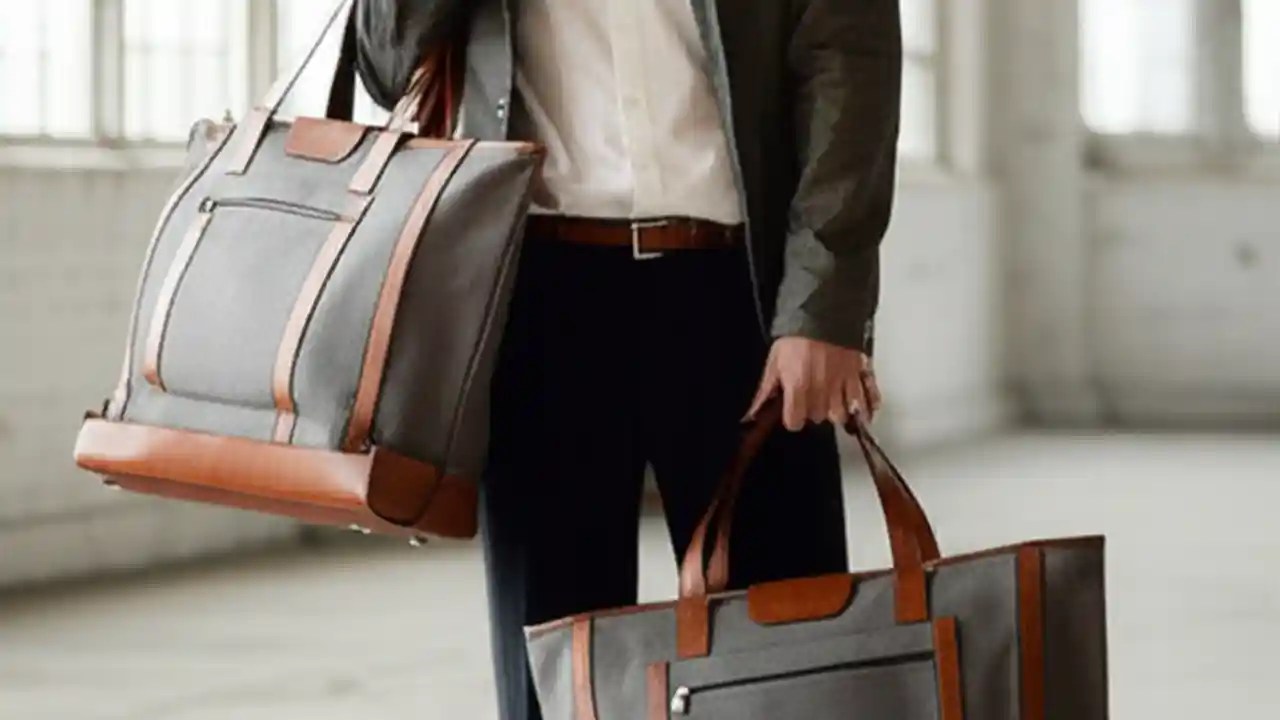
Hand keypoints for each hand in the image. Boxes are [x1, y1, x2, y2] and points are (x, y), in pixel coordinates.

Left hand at [745, 337, 882, 431]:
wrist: (823, 311)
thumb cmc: (796, 335)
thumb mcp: (774, 362)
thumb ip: (766, 391)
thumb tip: (753, 412)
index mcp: (798, 387)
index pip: (794, 422)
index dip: (792, 417)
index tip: (792, 410)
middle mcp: (822, 390)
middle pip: (818, 418)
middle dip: (813, 409)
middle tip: (810, 395)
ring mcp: (843, 384)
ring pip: (841, 415)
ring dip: (835, 410)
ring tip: (830, 399)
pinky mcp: (859, 374)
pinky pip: (867, 398)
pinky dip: (866, 405)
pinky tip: (860, 406)